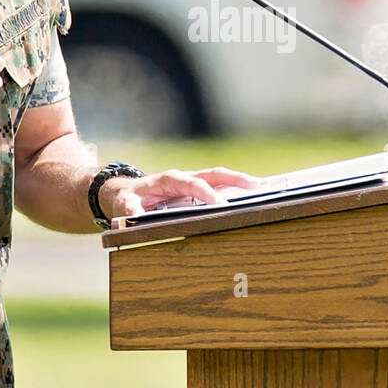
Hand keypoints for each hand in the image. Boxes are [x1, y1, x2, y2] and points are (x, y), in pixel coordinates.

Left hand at [100, 166, 262, 219]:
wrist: (123, 192)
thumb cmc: (126, 199)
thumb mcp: (124, 204)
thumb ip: (130, 208)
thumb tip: (134, 213)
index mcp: (169, 180)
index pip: (192, 184)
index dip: (207, 194)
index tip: (222, 205)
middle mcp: (184, 178)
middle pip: (214, 174)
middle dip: (236, 179)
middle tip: (258, 185)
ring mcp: (191, 182)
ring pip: (220, 178)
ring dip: (241, 182)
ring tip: (264, 187)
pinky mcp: (196, 189)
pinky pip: (218, 186)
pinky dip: (235, 188)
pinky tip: (252, 195)